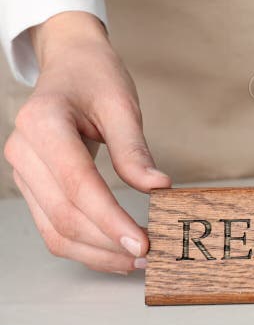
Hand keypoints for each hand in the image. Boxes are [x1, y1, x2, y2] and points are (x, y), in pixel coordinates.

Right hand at [3, 12, 170, 272]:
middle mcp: (24, 151)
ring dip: (96, 252)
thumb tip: (158, 188)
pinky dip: (83, 244)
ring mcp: (24, 172)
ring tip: (136, 260)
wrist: (70, 64)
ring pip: (54, 229)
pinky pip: (53, 225)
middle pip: (64, 214)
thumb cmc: (96, 78)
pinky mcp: (33, 185)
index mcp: (44, 124)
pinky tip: (114, 251)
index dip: (110, 219)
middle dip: (107, 242)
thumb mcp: (121, 104)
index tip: (142, 241)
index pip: (78, 185)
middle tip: (149, 254)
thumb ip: (134, 149)